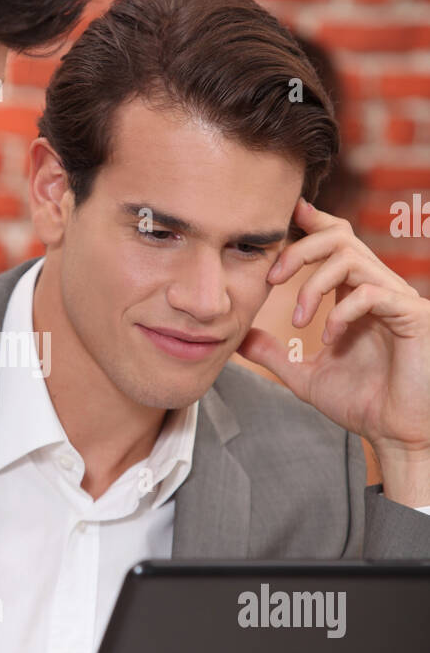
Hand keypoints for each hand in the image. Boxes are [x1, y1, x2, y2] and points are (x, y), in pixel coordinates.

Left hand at [238, 197, 429, 461]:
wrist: (396, 434)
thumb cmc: (363, 403)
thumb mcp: (306, 376)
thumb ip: (274, 354)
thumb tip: (240, 338)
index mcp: (356, 294)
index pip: (336, 242)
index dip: (312, 223)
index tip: (285, 218)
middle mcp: (378, 289)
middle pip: (340, 238)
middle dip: (300, 250)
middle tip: (272, 278)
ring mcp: (397, 299)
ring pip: (352, 258)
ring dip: (314, 285)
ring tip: (298, 321)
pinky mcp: (412, 316)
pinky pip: (372, 293)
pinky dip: (341, 312)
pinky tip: (327, 338)